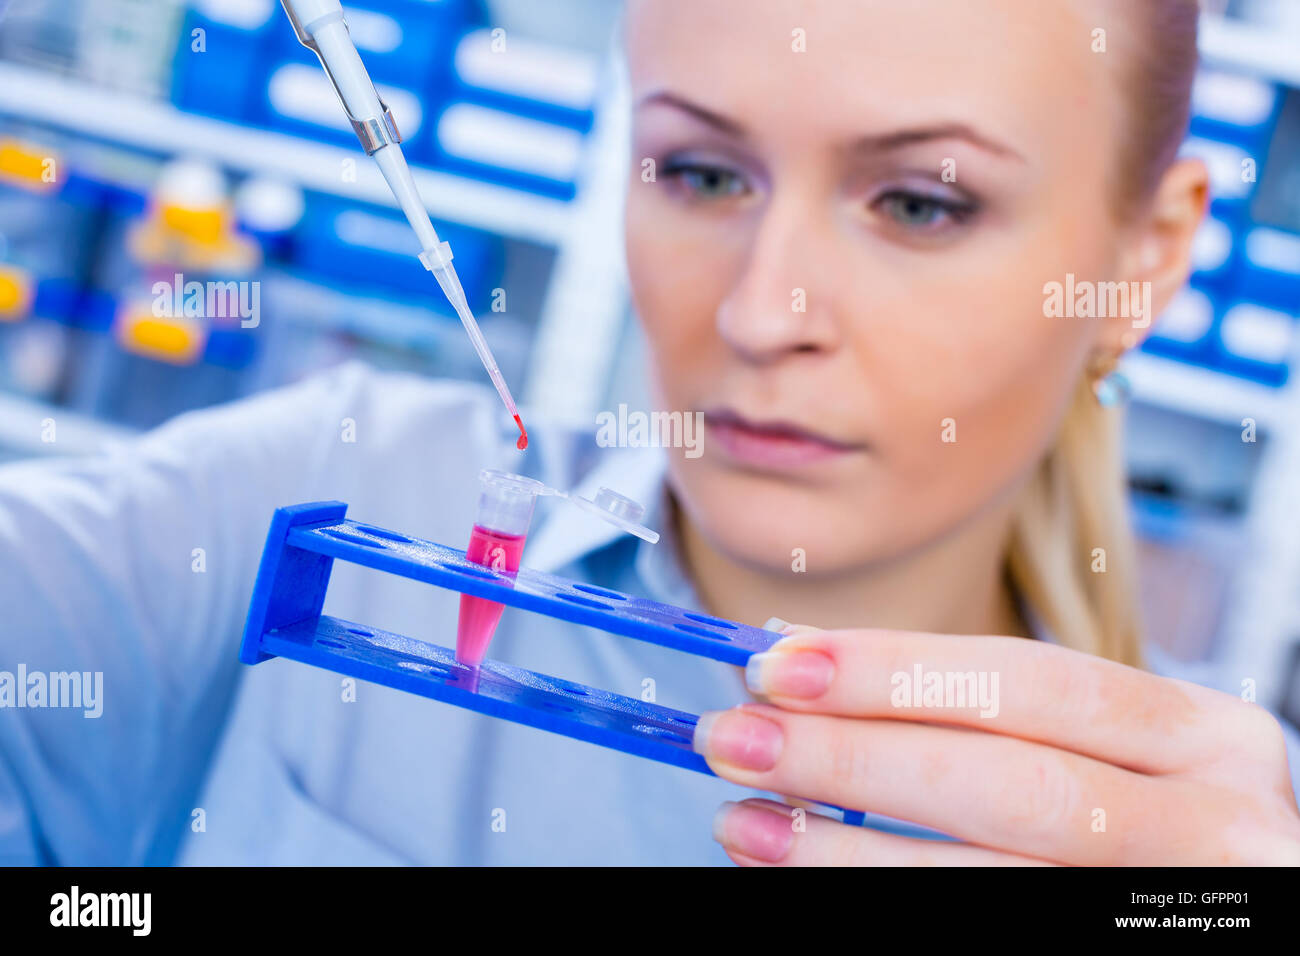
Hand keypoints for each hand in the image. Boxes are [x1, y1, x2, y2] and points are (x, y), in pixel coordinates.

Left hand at [694, 624, 1299, 864]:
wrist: (1198, 890)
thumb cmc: (1130, 806)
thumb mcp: (1089, 743)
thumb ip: (964, 710)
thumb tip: (798, 668)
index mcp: (1204, 736)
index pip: (1034, 681)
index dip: (898, 671)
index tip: (776, 663)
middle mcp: (1216, 824)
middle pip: (1013, 783)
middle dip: (858, 758)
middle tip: (735, 737)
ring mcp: (1178, 910)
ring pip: (992, 881)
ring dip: (847, 851)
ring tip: (746, 823)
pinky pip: (983, 932)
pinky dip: (882, 900)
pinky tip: (804, 880)